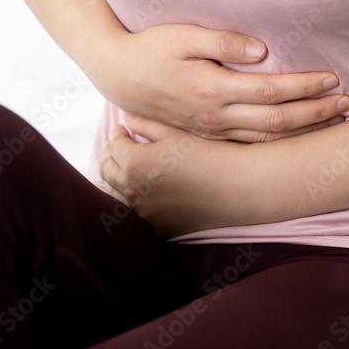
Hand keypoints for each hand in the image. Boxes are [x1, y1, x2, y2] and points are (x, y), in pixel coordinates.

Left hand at [98, 113, 249, 237]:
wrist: (240, 186)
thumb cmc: (212, 154)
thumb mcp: (177, 134)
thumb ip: (147, 125)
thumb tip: (127, 119)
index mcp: (136, 163)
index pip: (115, 145)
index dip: (118, 134)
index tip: (123, 129)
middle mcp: (134, 192)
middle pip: (107, 171)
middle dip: (110, 155)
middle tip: (117, 147)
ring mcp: (145, 214)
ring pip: (116, 195)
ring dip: (116, 179)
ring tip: (123, 168)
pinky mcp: (158, 228)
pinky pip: (135, 214)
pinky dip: (131, 199)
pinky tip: (138, 190)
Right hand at [99, 24, 348, 141]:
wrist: (119, 76)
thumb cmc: (152, 48)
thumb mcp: (183, 36)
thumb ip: (222, 41)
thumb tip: (261, 49)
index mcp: (212, 90)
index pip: (271, 93)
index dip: (304, 87)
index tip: (332, 78)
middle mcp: (215, 117)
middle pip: (277, 123)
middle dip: (315, 114)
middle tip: (347, 103)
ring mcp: (211, 132)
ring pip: (266, 140)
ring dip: (303, 131)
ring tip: (333, 120)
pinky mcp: (208, 137)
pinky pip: (251, 145)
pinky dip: (279, 143)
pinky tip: (298, 135)